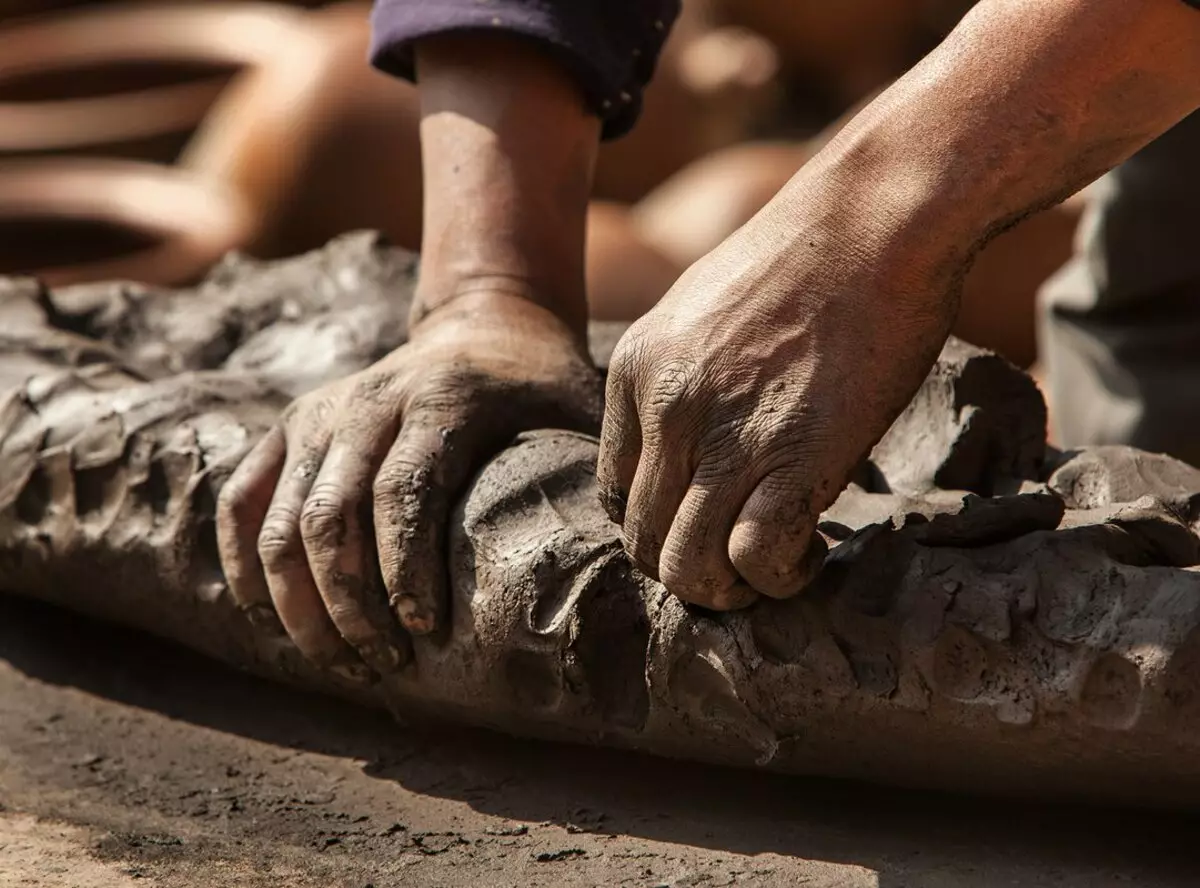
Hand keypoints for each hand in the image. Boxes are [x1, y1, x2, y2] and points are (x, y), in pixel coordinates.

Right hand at [217, 294, 601, 674]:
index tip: (424, 633)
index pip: (403, 494)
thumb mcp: (581, 412)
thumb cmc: (542, 385)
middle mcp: (368, 402)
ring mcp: (320, 413)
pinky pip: (243, 499)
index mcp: (442, 401)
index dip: (404, 572)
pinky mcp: (290, 425)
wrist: (484, 321)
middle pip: (329, 519)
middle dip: (349, 607)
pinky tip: (268, 613)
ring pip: (279, 522)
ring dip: (301, 605)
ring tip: (342, 661)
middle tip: (384, 665)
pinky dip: (245, 562)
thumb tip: (625, 562)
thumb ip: (598, 473)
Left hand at [597, 174, 957, 610]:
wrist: (874, 217)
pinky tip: (808, 556)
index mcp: (634, 372)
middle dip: (689, 570)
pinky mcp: (793, 456)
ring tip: (769, 570)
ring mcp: (724, 435)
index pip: (615, 493)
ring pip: (688, 567)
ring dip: (727, 590)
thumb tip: (684, 437)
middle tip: (739, 563)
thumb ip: (676, 374)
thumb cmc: (803, 257)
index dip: (659, 525)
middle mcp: (665, 409)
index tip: (705, 522)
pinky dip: (778, 577)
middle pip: (643, 541)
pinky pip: (756, 556)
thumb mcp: (699, 305)